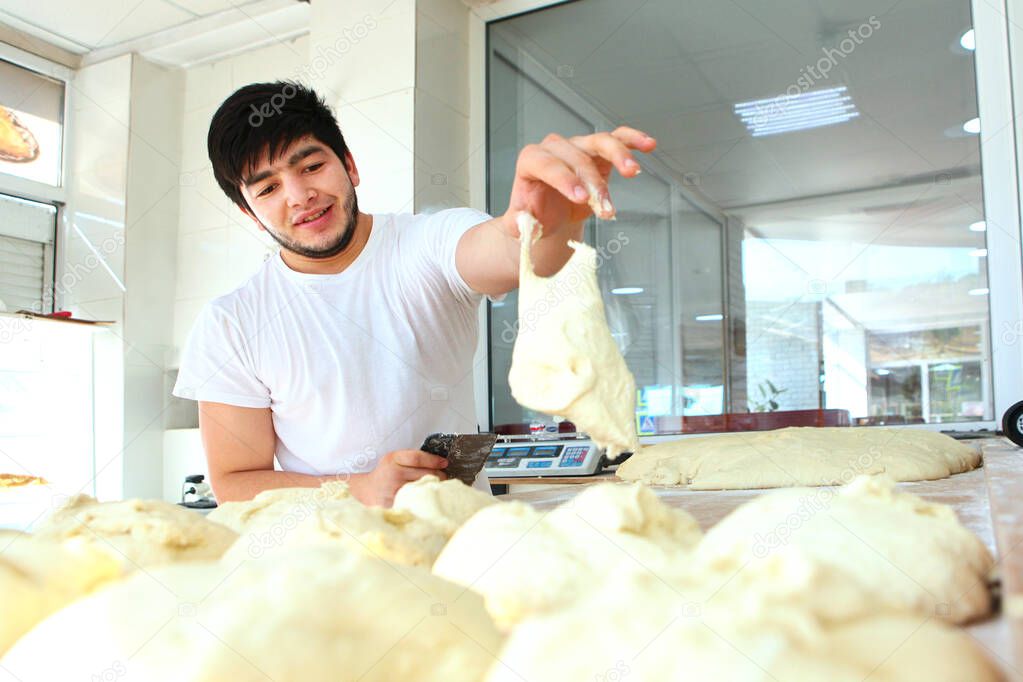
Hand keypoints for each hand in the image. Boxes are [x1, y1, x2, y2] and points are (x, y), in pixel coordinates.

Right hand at [347, 449, 447, 506]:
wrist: (365, 491)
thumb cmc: (384, 474)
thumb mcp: (392, 459)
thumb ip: (410, 459)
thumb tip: (438, 461)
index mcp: (392, 460)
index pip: (417, 458)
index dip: (434, 460)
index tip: (444, 462)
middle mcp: (393, 474)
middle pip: (424, 473)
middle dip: (439, 474)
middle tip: (444, 476)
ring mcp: (394, 490)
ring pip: (423, 487)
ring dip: (434, 487)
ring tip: (438, 486)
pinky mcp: (396, 504)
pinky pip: (417, 500)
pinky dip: (425, 499)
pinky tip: (429, 498)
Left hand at [501, 126, 656, 237]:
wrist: (549, 215)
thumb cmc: (535, 215)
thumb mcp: (520, 224)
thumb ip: (520, 222)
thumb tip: (526, 221)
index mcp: (531, 161)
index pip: (546, 163)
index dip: (564, 179)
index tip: (580, 198)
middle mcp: (554, 148)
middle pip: (577, 157)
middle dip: (593, 182)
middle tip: (604, 206)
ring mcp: (578, 146)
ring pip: (599, 141)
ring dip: (618, 156)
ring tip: (632, 172)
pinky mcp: (597, 151)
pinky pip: (616, 138)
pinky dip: (632, 140)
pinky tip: (647, 145)